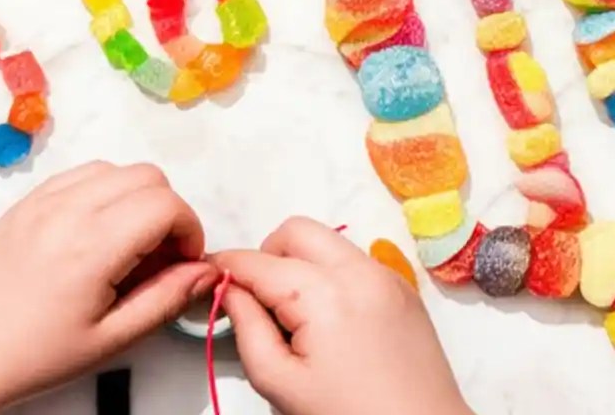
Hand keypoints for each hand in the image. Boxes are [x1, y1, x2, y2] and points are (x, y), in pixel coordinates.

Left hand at [0, 162, 217, 414]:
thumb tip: (208, 271)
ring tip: (127, 244)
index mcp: (89, 247)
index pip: (165, 205)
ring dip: (136, 198)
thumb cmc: (31, 355)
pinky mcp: (25, 202)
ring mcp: (41, 201)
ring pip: (116, 169)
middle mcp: (65, 211)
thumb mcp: (112, 339)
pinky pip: (81, 174)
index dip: (189, 230)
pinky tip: (97, 232)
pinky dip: (103, 192)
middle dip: (167, 211)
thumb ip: (167, 299)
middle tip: (159, 255)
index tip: (183, 262)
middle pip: (148, 177)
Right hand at [212, 217, 471, 414]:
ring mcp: (387, 275)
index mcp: (324, 293)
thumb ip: (247, 328)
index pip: (258, 262)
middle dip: (267, 254)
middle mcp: (359, 270)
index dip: (226, 268)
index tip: (210, 280)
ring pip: (329, 241)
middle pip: (296, 231)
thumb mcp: (280, 382)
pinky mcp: (404, 287)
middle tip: (257, 299)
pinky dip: (332, 273)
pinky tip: (329, 318)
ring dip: (301, 261)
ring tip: (295, 314)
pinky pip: (356, 260)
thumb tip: (230, 291)